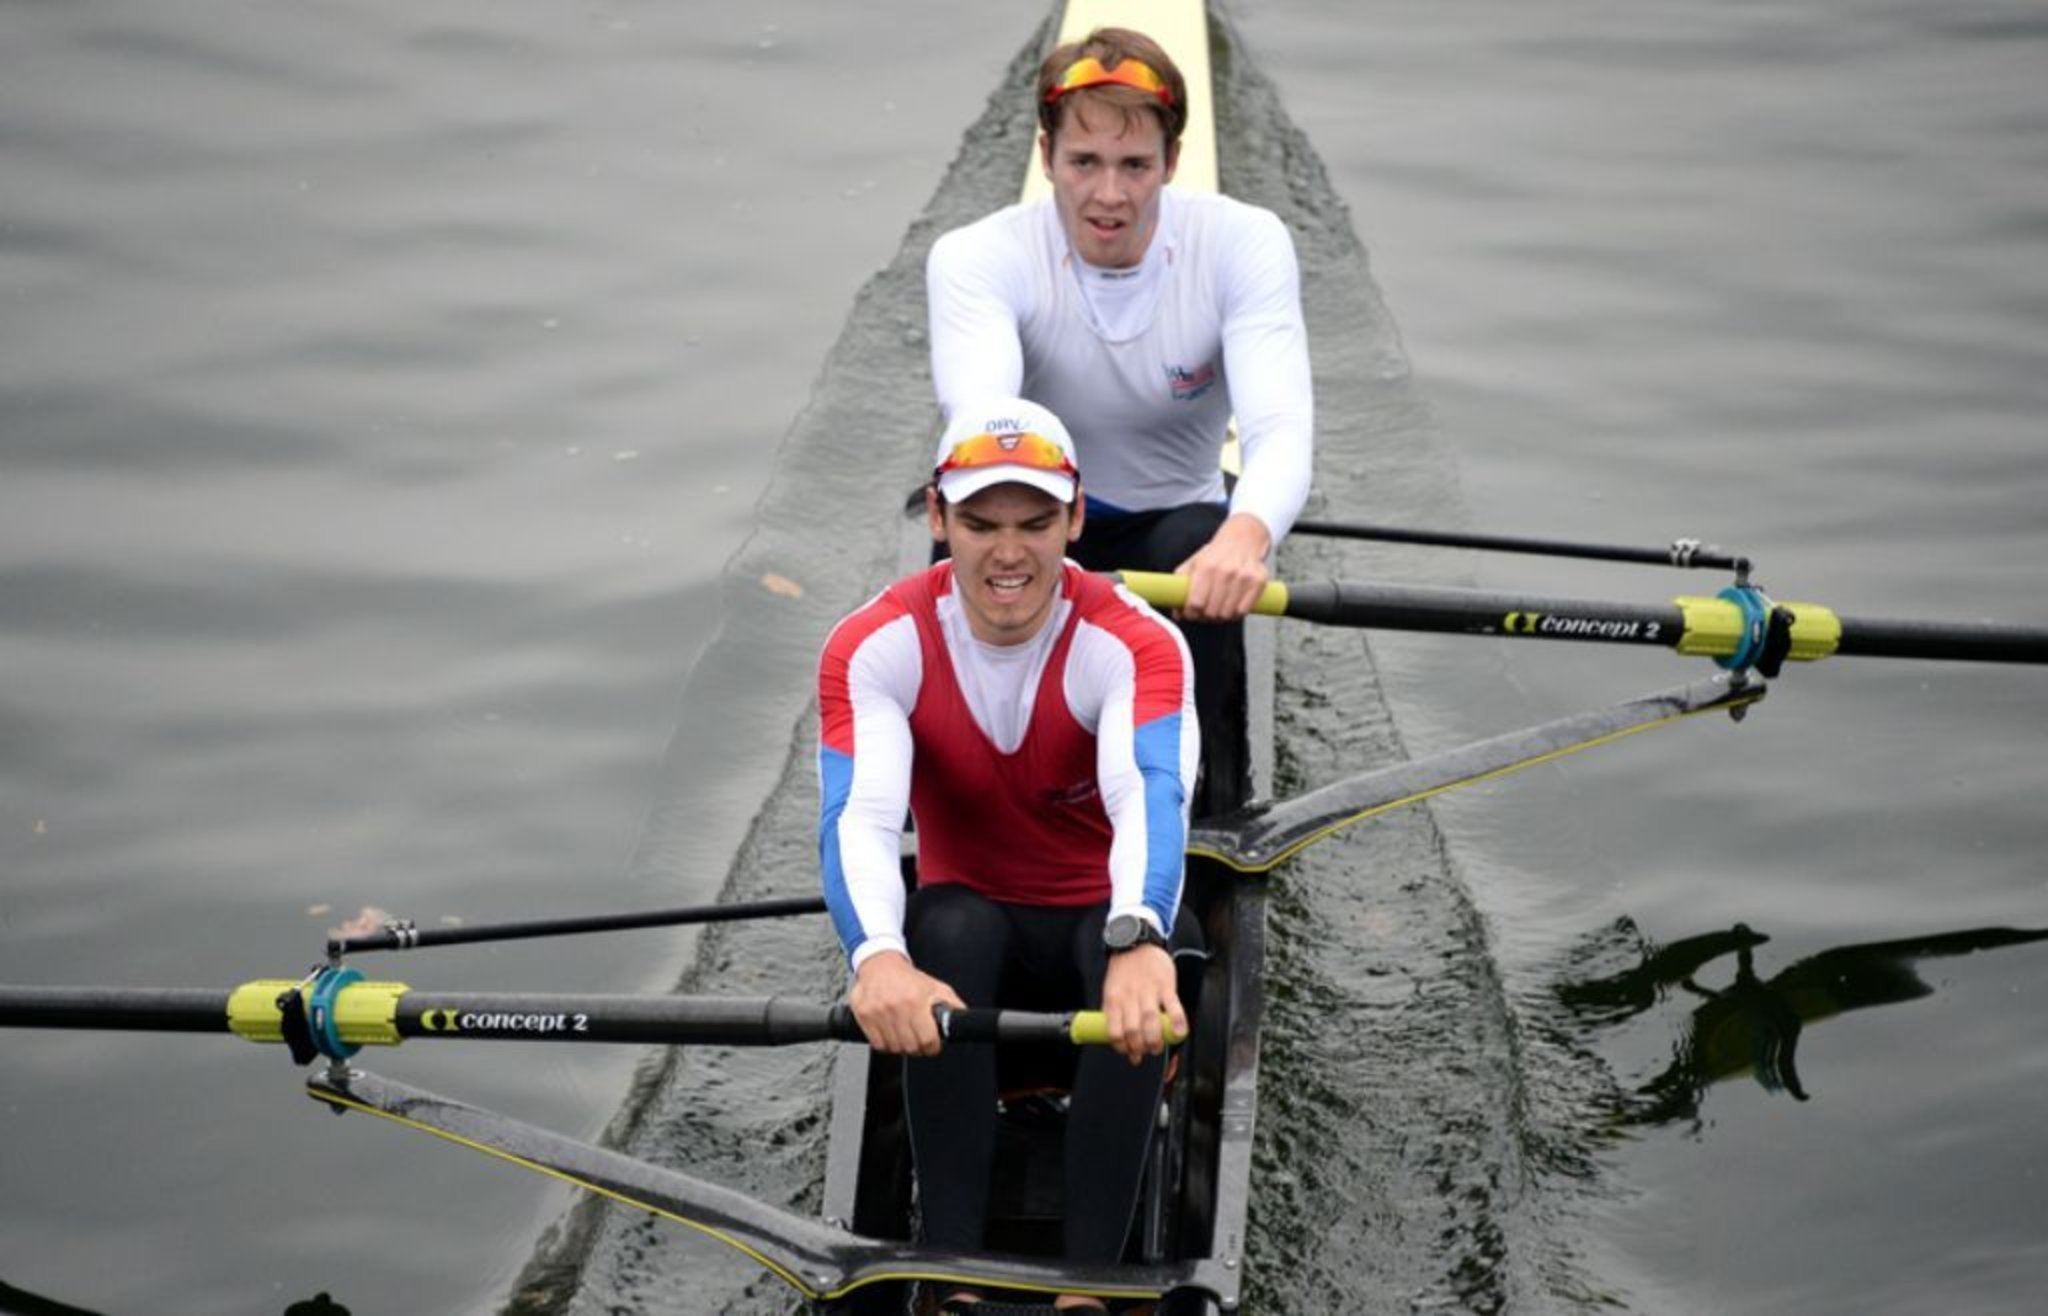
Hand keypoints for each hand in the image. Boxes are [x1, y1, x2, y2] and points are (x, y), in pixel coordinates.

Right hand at [848, 951, 963, 1055]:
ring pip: (893, 1047)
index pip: (927, 1039)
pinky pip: (877, 1044)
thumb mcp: (935, 987)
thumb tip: (963, 1018)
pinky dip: (885, 1043)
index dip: (933, 1046)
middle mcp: (896, 1006)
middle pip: (910, 1047)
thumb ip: (952, 1004)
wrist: (879, 964)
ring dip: (901, 1045)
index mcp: (916, 1000)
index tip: (933, 1045)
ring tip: (903, 1033)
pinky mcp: (864, 1015)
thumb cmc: (907, 978)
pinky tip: (890, 1031)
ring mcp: (878, 1012)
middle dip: (918, 1047)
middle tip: (918, 1039)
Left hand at [1101, 944, 1185, 1064]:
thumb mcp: (1111, 990)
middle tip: (1144, 1053)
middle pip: (1133, 1030)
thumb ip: (1115, 1012)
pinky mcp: (1165, 985)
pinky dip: (1177, 1023)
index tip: (1128, 1052)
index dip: (1122, 1047)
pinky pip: (1174, 1007)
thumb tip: (1119, 1038)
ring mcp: (1148, 991)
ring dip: (1155, 1040)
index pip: (1114, 1031)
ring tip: (1157, 1047)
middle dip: (1139, 1048)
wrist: (1136, 942)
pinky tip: (1179, 1033)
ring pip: (1151, 1021)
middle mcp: (1129, 996)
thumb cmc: (1124, 969)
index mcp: (1113, 999)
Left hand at [1174, 513, 1271, 620]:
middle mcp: (1225, 570)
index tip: (1191, 613)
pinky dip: (1235, 614)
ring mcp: (1243, 576)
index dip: (1191, 613)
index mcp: (1206, 566)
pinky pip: (1243, 611)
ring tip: (1218, 608)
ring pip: (1227, 614)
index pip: (1195, 602)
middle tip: (1204, 612)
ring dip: (1220, 616)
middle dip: (1205, 616)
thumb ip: (1181, 587)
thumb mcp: (1193, 564)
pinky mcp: (1258, 581)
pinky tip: (1231, 606)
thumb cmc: (1215, 555)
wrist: (1243, 539)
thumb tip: (1177, 614)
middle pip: (1211, 611)